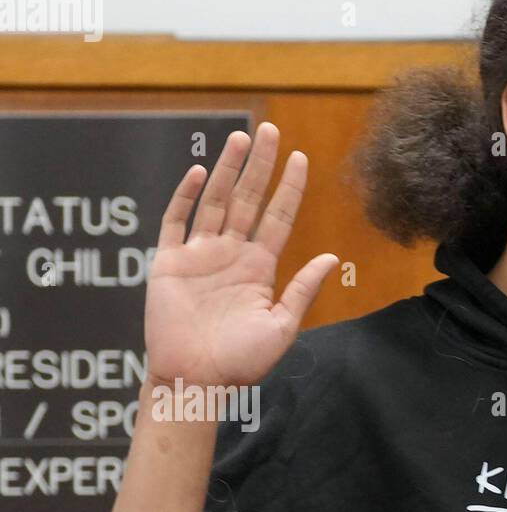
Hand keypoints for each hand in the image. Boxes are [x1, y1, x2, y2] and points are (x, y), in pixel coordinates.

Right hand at [144, 122, 338, 390]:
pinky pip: (175, 222)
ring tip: (241, 139)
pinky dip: (185, 196)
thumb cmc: (241, 362)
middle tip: (272, 131)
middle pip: (248, 200)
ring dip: (226, 170)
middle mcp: (231, 255)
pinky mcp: (169, 262)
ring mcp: (200, 255)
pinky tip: (198, 172)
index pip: (278, 218)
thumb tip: (333, 257)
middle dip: (260, 167)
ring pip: (214, 201)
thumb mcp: (283, 326)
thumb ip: (303, 289)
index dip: (289, 189)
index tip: (302, 158)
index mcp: (260, 268)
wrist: (198, 381)